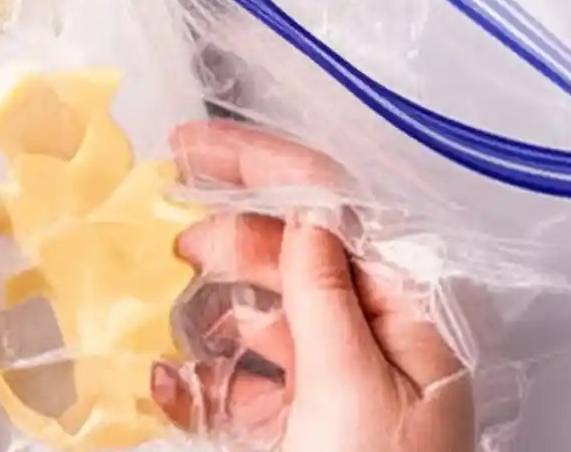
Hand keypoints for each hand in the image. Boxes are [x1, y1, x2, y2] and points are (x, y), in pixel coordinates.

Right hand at [152, 120, 474, 450]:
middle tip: (168, 234)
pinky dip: (200, 376)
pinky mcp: (291, 422)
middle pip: (290, 255)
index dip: (265, 166)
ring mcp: (326, 380)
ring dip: (205, 312)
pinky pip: (239, 377)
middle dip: (225, 240)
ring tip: (166, 316)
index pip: (337, 213)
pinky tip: (173, 384)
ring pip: (256, 314)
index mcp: (404, 318)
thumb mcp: (356, 391)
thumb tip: (308, 218)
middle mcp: (368, 338)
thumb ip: (326, 297)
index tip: (195, 148)